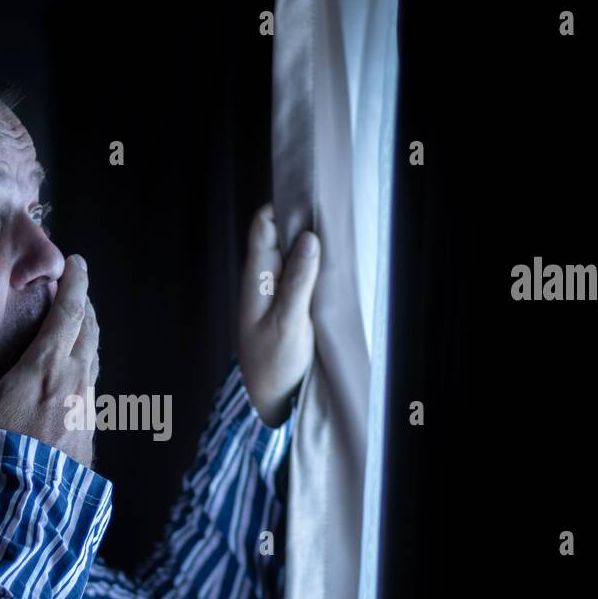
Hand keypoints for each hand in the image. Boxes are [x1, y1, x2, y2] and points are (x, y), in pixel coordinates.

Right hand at [0, 254, 99, 467]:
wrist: (29, 501)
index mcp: (48, 365)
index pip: (70, 311)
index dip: (75, 283)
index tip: (77, 263)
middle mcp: (75, 378)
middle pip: (89, 328)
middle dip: (84, 303)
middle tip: (78, 288)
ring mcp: (86, 403)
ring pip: (94, 355)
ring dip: (89, 333)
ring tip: (79, 324)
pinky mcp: (90, 425)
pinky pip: (93, 382)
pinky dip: (87, 364)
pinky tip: (75, 373)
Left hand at [237, 203, 318, 426]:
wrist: (266, 401)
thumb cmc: (273, 364)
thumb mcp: (289, 322)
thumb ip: (298, 280)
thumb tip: (309, 237)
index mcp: (255, 276)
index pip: (262, 223)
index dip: (283, 205)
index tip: (313, 197)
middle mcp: (263, 278)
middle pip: (279, 234)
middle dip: (303, 222)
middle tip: (336, 216)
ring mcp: (275, 291)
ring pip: (292, 254)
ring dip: (312, 246)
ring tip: (341, 236)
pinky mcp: (288, 305)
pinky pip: (301, 275)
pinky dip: (316, 266)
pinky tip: (335, 265)